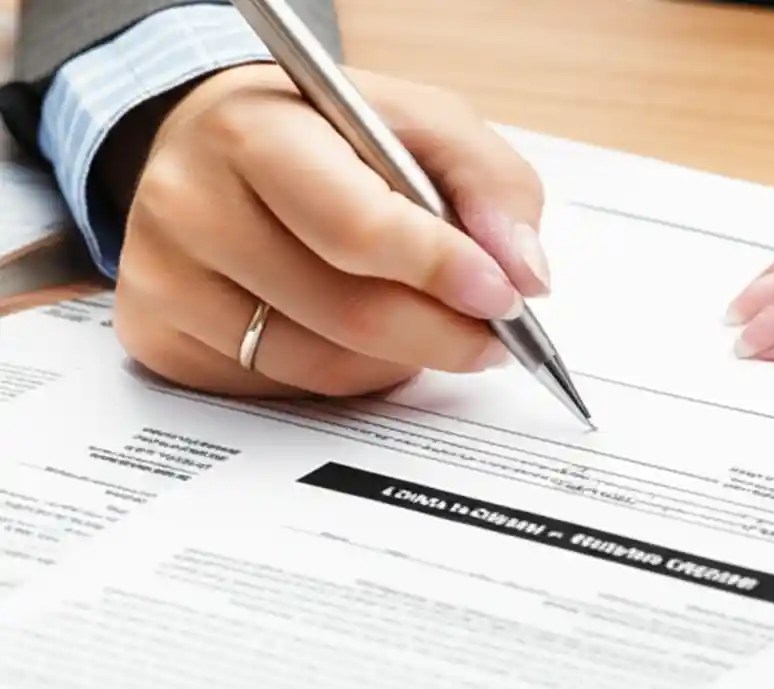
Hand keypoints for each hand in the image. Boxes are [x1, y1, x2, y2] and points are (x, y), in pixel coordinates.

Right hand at [112, 63, 548, 396]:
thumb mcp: (417, 120)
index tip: (503, 296)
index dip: (441, 270)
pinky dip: (345, 376)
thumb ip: (488, 182)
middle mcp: (190, 205)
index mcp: (253, 131)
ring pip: (320, 366)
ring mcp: (163, 280)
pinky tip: (359, 335)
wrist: (209, 142)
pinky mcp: (158, 338)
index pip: (356, 225)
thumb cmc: (323, 133)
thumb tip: (522, 272)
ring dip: (400, 360)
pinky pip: (281, 390)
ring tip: (430, 325)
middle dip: (443, 334)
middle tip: (492, 337)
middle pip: (345, 312)